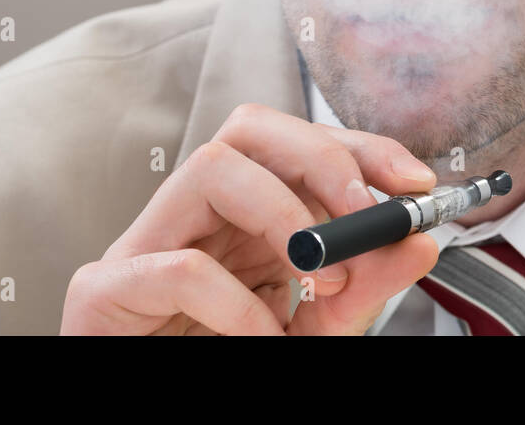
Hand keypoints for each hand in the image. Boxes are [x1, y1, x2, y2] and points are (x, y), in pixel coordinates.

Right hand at [60, 102, 438, 334]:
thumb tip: (421, 241)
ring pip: (209, 167)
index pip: (297, 144)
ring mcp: (143, 246)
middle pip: (249, 128)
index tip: (416, 184)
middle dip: (322, 157)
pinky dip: (237, 304)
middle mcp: (193, 217)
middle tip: (369, 214)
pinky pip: (179, 269)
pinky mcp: (104, 292)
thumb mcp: (318, 326)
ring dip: (283, 214)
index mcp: (241, 217)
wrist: (152, 422)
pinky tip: (265, 336)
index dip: (360, 149)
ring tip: (320, 277)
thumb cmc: (231, 359)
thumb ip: (365, 287)